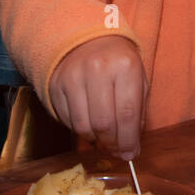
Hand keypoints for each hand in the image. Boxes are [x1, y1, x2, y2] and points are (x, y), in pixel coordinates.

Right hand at [48, 35, 147, 158]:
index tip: (130, 154)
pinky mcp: (56, 84)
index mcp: (125, 66)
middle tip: (116, 150)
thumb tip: (130, 147)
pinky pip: (67, 120)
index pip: (127, 114)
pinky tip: (88, 122)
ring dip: (95, 139)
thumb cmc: (118, 64)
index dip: (128, 140)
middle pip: (103, 123)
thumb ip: (138, 112)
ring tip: (103, 136)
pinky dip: (80, 129)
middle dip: (112, 143)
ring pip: (83, 126)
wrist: (88, 40)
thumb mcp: (138, 79)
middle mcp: (98, 69)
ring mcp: (73, 76)